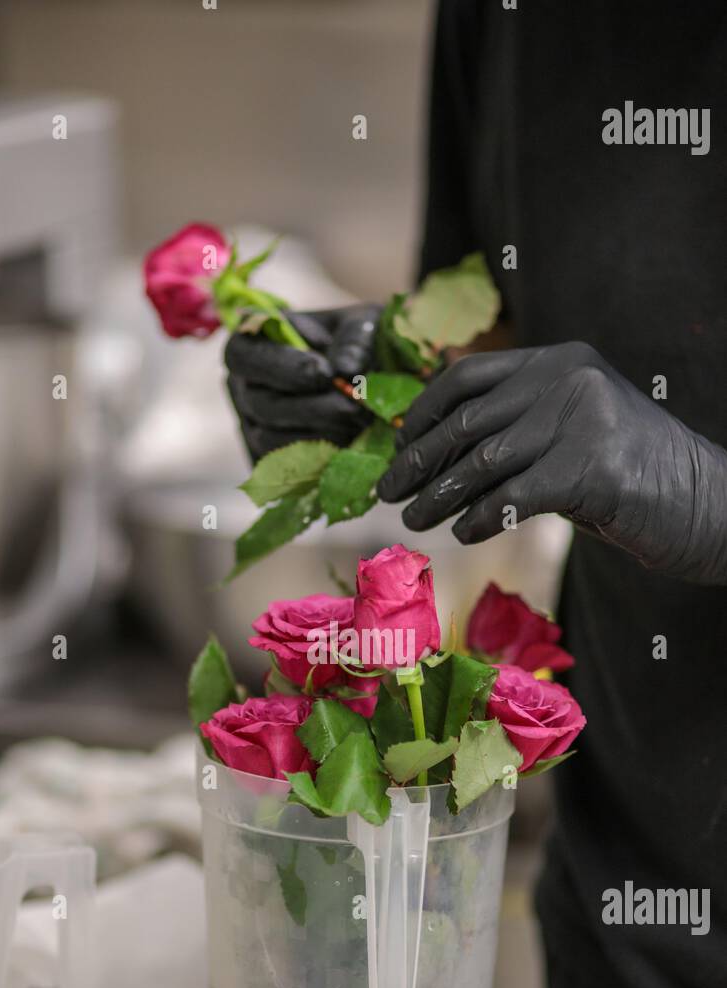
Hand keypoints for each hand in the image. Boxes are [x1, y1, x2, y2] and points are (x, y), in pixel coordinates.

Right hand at [225, 304, 379, 459]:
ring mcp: (255, 425)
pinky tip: (352, 443)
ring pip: (271, 439)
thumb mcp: (361, 326)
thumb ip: (355, 339)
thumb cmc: (355, 343)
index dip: (281, 366)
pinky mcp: (274, 457)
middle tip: (353, 407)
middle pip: (260, 404)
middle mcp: (246, 386)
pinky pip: (286, 465)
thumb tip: (346, 370)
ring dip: (319, 434)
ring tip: (359, 424)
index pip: (243, 355)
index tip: (325, 372)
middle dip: (311, 408)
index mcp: (253, 343)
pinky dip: (321, 456)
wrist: (370, 378)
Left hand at [378, 342, 726, 584]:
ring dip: (438, 497)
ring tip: (414, 521)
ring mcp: (582, 419)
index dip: (423, 412)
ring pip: (482, 463)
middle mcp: (569, 378)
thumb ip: (518, 429)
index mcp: (560, 360)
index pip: (469, 375)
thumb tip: (436, 455)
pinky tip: (464, 532)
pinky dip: (479, 518)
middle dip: (419, 461)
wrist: (708, 504)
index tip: (398, 446)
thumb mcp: (572, 434)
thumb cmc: (633, 479)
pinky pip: (511, 497)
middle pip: (467, 421)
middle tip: (389, 492)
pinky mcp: (592, 467)